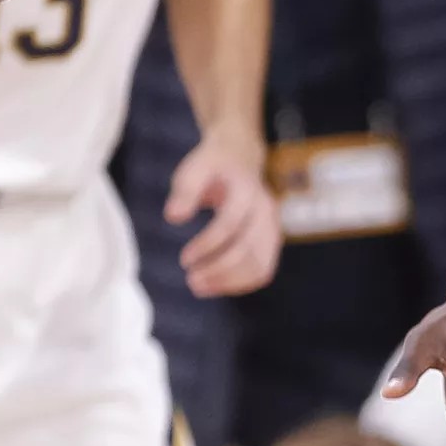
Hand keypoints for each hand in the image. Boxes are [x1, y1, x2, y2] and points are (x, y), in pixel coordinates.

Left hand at [166, 134, 280, 297]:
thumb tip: (173, 217)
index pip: (230, 223)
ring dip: (230, 282)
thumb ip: (185, 192)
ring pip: (260, 265)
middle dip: (218, 270)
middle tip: (191, 281)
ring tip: (200, 287)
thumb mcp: (194, 170)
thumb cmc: (212, 167)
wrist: (240, 158)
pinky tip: (216, 286)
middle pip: (247, 248)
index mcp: (246, 190)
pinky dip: (241, 283)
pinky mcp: (272, 240)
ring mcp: (273, 227)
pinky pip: (263, 270)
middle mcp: (265, 210)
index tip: (184, 260)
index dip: (207, 245)